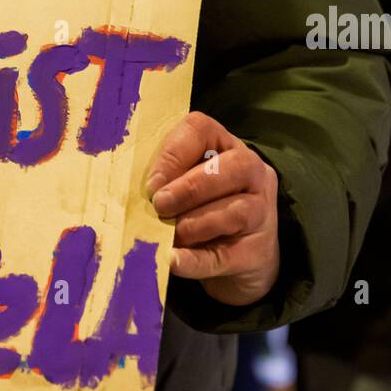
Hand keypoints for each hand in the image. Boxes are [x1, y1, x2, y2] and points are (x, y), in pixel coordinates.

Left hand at [146, 111, 279, 305]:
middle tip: (160, 206)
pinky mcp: (255, 252)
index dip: (172, 154)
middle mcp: (251, 172)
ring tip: (169, 235)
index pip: (201, 130)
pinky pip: (226, 255)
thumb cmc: (200, 208)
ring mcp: (261, 212)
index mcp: (225, 146)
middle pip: (232, 168)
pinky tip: (174, 260)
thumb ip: (162, 182)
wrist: (239, 254)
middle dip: (189, 188)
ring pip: (236, 211)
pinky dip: (196, 260)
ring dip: (194, 224)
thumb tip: (129, 194)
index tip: (151, 184)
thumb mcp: (181, 185)